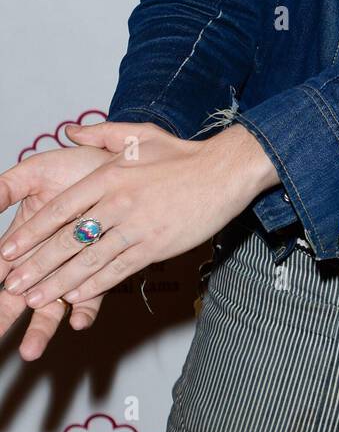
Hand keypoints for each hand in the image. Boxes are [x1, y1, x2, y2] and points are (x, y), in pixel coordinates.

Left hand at [0, 120, 274, 309]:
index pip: (60, 209)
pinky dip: (94, 286)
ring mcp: (137, 227)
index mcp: (110, 176)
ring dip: (58, 282)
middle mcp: (119, 203)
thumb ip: (101, 134)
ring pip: (89, 260)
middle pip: (69, 239)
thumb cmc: (183, 155)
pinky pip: (118, 270)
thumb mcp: (140, 135)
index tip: (9, 249)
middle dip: (36, 265)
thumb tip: (69, 133)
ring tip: (34, 298)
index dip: (31, 232)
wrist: (224, 172)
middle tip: (11, 284)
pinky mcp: (155, 246)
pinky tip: (75, 298)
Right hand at [0, 136, 114, 359]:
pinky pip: (93, 294)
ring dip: (41, 327)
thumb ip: (7, 188)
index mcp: (23, 239)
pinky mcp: (102, 267)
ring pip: (52, 303)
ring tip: (31, 349)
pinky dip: (85, 308)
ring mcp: (73, 266)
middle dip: (5, 318)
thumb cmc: (77, 167)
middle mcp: (46, 258)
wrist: (121, 164)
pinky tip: (78, 320)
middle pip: (19, 295)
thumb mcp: (35, 172)